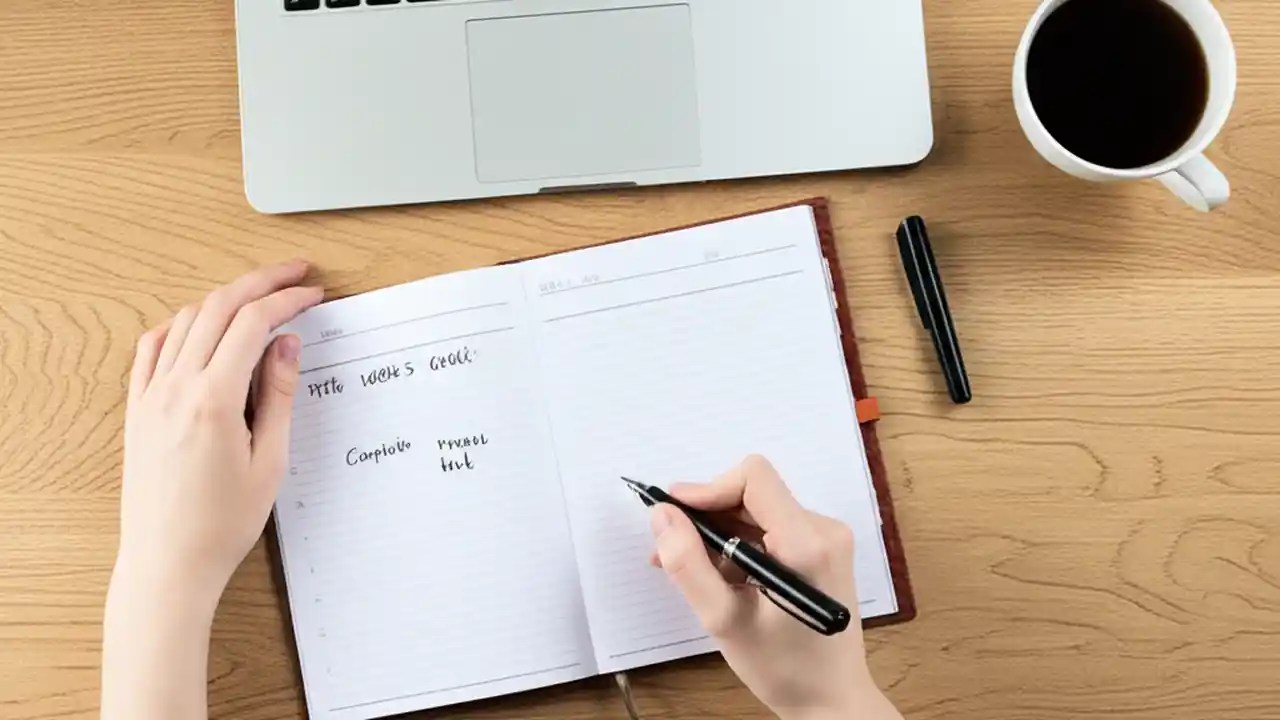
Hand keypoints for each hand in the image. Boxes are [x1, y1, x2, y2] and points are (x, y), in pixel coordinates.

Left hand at [114, 260, 322, 606]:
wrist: (168, 563)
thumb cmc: (221, 524)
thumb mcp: (270, 462)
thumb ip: (277, 396)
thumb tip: (286, 344)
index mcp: (212, 400)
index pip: (252, 324)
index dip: (287, 299)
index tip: (312, 294)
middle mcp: (174, 389)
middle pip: (218, 308)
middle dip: (260, 283)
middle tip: (293, 274)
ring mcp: (150, 397)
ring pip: (185, 321)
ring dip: (224, 301)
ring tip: (257, 300)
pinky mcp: (137, 410)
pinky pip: (151, 348)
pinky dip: (179, 325)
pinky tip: (198, 327)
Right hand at [649, 455, 901, 719]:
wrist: (833, 700)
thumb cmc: (783, 669)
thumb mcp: (724, 620)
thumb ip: (688, 564)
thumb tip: (662, 514)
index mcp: (807, 544)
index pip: (753, 478)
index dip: (708, 489)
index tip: (673, 516)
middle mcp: (824, 530)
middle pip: (753, 493)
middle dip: (707, 517)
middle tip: (669, 552)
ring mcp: (827, 539)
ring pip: (758, 510)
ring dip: (721, 533)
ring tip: (692, 571)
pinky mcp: (823, 549)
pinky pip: (772, 527)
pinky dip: (741, 544)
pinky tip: (721, 577)